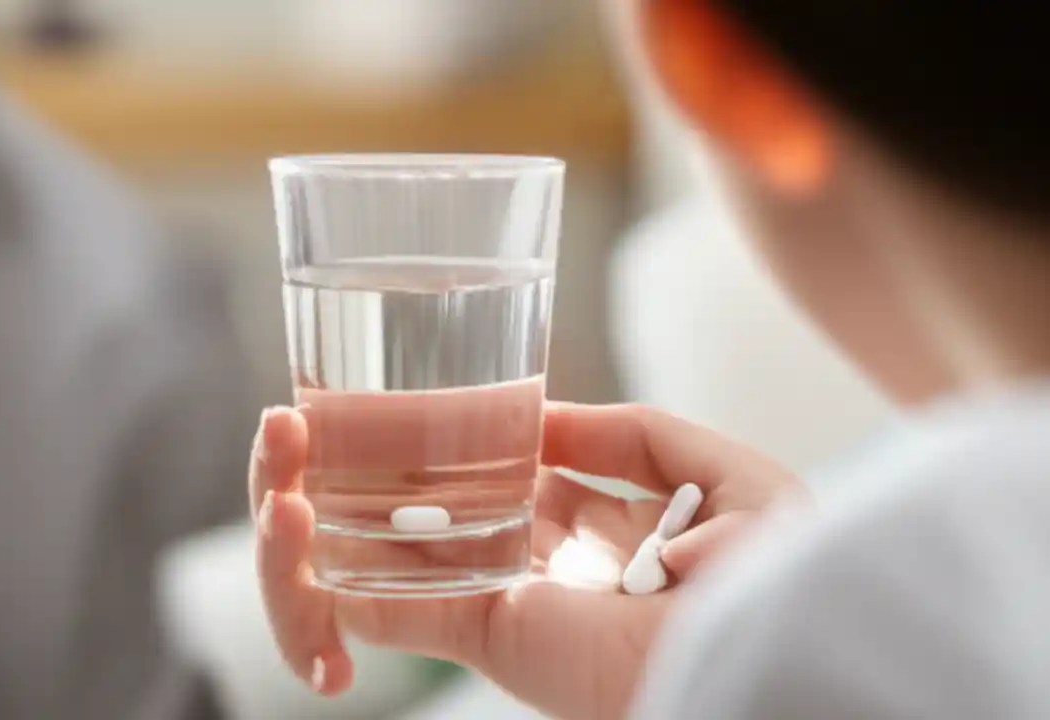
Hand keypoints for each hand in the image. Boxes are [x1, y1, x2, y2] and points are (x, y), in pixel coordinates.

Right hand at [249, 403, 803, 718]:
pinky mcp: (482, 634)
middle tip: (296, 419)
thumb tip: (540, 416)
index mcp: (593, 526)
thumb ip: (637, 434)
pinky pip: (379, 616)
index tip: (385, 396)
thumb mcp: (725, 473)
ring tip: (273, 457)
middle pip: (420, 512)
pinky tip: (287, 532)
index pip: (496, 474)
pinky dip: (315, 594)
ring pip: (377, 561)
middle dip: (350, 464)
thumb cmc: (776, 569)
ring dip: (311, 515)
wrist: (773, 651)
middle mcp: (536, 562)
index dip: (436, 436)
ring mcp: (501, 598)